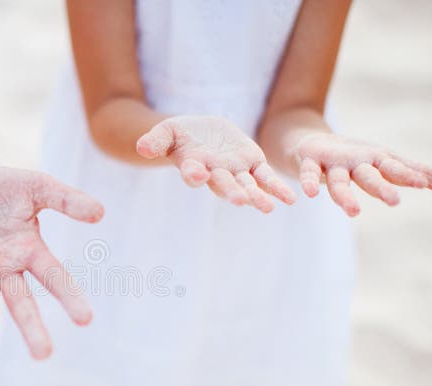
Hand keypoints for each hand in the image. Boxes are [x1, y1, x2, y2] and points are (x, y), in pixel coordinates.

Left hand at [0, 165, 103, 359]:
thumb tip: (101, 213)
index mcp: (30, 251)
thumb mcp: (39, 186)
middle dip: (31, 327)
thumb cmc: (6, 188)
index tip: (85, 320)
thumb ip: (66, 200)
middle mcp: (5, 268)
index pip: (54, 277)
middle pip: (21, 301)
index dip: (69, 297)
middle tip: (43, 355)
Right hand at [136, 115, 296, 212]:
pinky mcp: (252, 164)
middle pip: (222, 184)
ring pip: (246, 186)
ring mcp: (234, 171)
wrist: (201, 131)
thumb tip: (140, 147)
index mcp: (192, 166)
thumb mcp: (165, 132)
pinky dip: (277, 189)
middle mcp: (214, 174)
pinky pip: (266, 178)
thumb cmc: (179, 134)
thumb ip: (155, 140)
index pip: (192, 172)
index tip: (196, 175)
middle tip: (239, 201)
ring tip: (267, 208)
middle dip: (231, 192)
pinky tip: (290, 199)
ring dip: (256, 197)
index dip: (194, 174)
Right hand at [293, 132, 431, 216]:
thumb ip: (407, 171)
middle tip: (394, 202)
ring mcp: (330, 162)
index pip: (392, 168)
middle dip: (380, 187)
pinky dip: (307, 182)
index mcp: (373, 160)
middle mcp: (353, 161)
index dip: (407, 175)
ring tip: (354, 212)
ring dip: (344, 195)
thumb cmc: (353, 157)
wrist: (312, 143)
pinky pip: (307, 173)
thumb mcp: (381, 162)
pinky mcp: (307, 162)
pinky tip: (309, 194)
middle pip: (368, 175)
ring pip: (337, 181)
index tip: (424, 184)